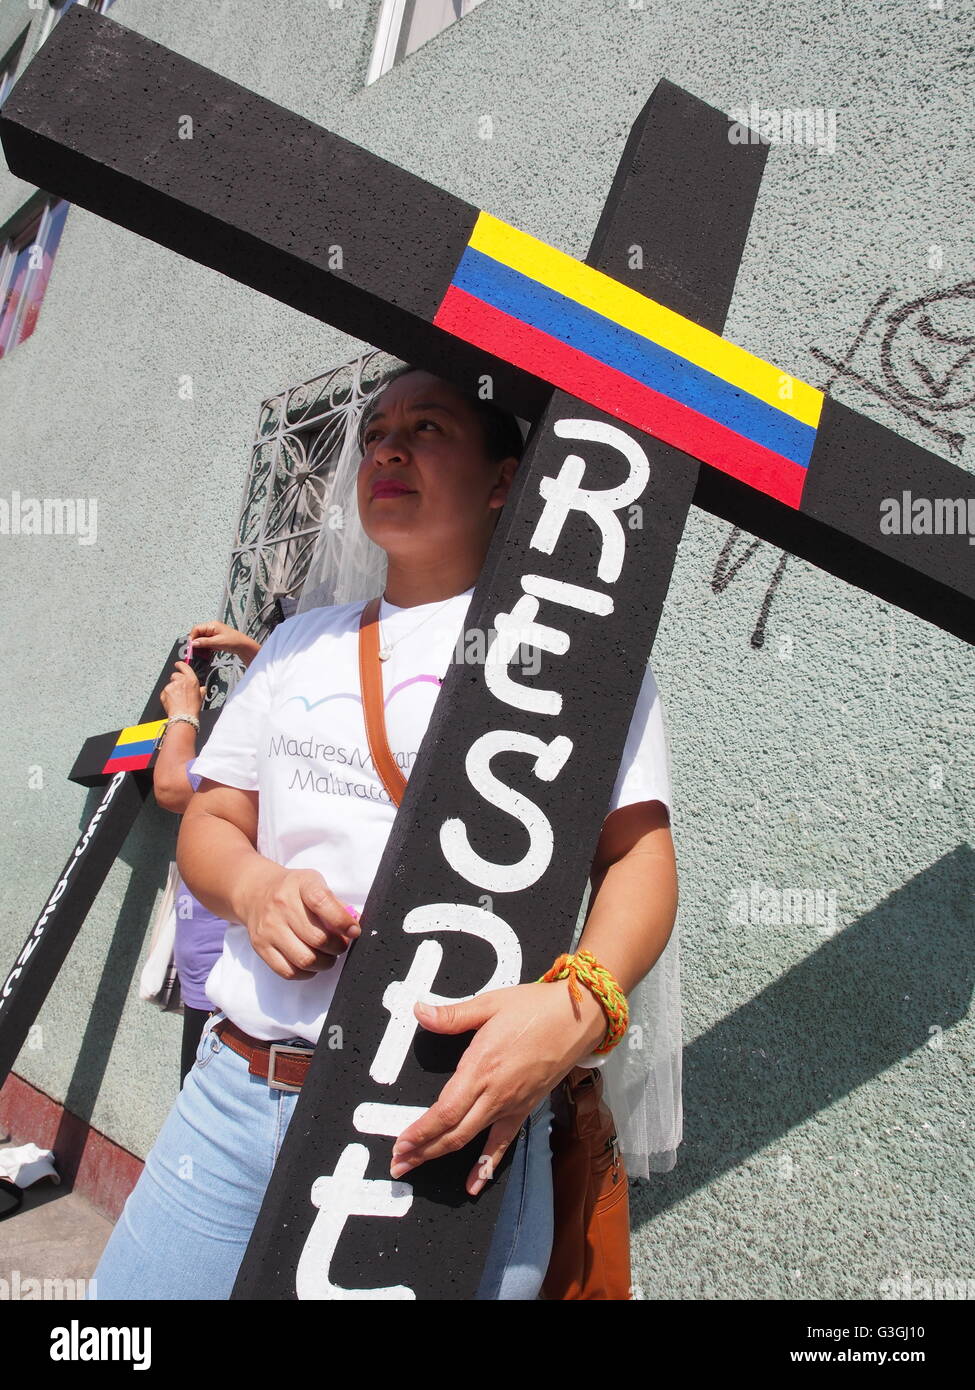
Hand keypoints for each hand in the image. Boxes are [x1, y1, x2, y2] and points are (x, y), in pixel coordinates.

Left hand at [160, 660, 205, 717]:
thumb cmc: (192, 709)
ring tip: (177, 699)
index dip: (180, 664)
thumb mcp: (200, 698)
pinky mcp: (164, 691)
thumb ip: (200, 690)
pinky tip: (172, 702)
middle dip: (176, 680)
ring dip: (172, 690)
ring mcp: (172, 685)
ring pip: (170, 684)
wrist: (183, 717)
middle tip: (179, 690)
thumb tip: (202, 689)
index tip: (178, 664)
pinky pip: (164, 691)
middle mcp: (181, 680)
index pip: (185, 666)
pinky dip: (167, 696)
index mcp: (191, 680)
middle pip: (175, 675)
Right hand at [189, 621, 260, 666]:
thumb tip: (194, 643)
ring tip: (200, 652)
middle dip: (195, 642)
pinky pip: (205, 643)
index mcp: (212, 625)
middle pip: (198, 634)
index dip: (192, 637)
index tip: (190, 645)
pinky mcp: (214, 640)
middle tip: (193, 650)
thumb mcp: (218, 642)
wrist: (243, 646)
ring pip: (201, 639)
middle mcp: (211, 628)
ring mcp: (213, 634)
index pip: (196, 629)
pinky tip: (205, 652)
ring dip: (199, 646)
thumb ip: (204, 642)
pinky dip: (204, 648)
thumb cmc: (235, 641)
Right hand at [239, 865, 359, 980]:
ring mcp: (269, 928)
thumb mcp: (314, 884)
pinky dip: (306, 973)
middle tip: (341, 945)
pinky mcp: (260, 946)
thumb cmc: (292, 890)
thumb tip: (353, 927)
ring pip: (305, 959)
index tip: (354, 931)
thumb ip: (335, 904)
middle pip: (318, 938)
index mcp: (301, 885)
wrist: (255, 892)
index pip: (323, 903)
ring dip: (324, 963)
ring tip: (328, 956)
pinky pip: (288, 971)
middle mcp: (282, 905)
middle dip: (338, 947)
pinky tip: (311, 963)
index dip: (343, 921)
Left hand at [389, 979, 606, 1195]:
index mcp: (481, 1066)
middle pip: (452, 1132)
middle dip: (422, 1150)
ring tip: (416, 1167)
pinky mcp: (524, 1109)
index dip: (420, 1131)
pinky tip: (474, 1185)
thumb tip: (419, 1011)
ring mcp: (511, 1105)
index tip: (400, 1143)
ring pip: (470, 1140)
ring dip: (441, 1155)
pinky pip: (502, 1144)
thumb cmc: (534, 1008)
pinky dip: (487, 1167)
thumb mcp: (490, 1004)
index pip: (444, 1110)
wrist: (577, 1019)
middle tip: (398, 1163)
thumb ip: (452, 1015)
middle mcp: (494, 1093)